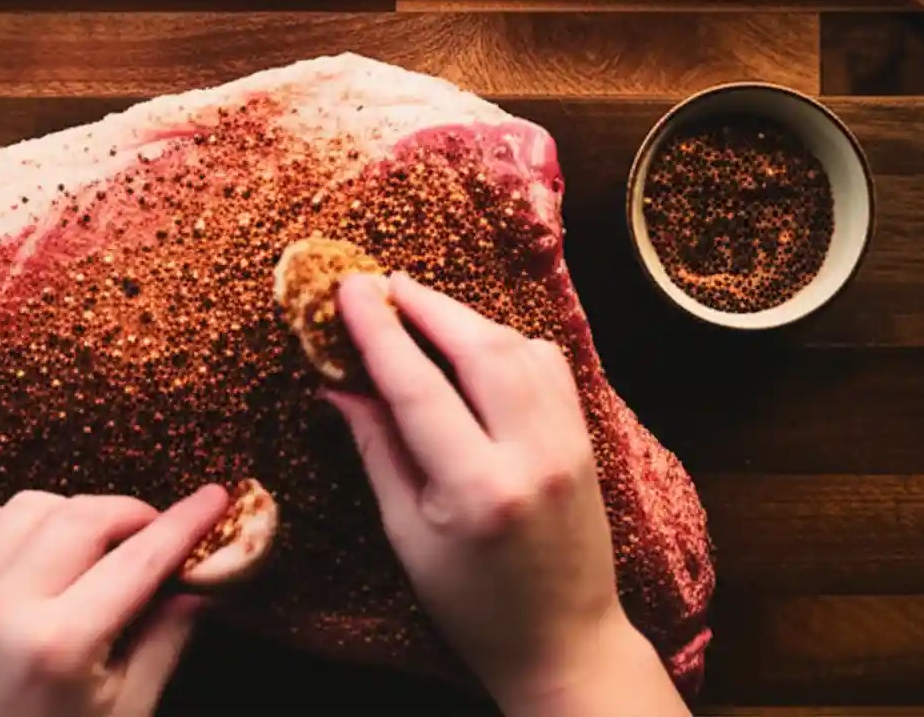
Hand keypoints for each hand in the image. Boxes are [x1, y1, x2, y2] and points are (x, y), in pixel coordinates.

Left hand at [0, 485, 228, 716]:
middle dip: (131, 513)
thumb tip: (198, 582)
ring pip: (30, 506)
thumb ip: (164, 640)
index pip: (138, 561)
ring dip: (76, 514)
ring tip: (100, 548)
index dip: (183, 523)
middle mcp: (2, 611)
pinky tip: (45, 552)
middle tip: (158, 534)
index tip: (215, 498)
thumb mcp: (124, 713)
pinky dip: (21, 523)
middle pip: (81, 516)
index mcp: (59, 647)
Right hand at [326, 273, 687, 714]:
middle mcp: (532, 453)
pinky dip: (506, 341)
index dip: (378, 331)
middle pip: (478, 348)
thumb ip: (377, 449)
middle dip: (425, 306)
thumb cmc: (471, 603)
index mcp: (477, 488)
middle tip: (381, 283)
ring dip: (465, 318)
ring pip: (518, 347)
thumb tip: (338, 384)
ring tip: (419, 306)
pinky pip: (548, 365)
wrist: (564, 641)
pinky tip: (475, 342)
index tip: (348, 289)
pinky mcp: (585, 439)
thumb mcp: (407, 533)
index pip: (418, 386)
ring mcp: (569, 442)